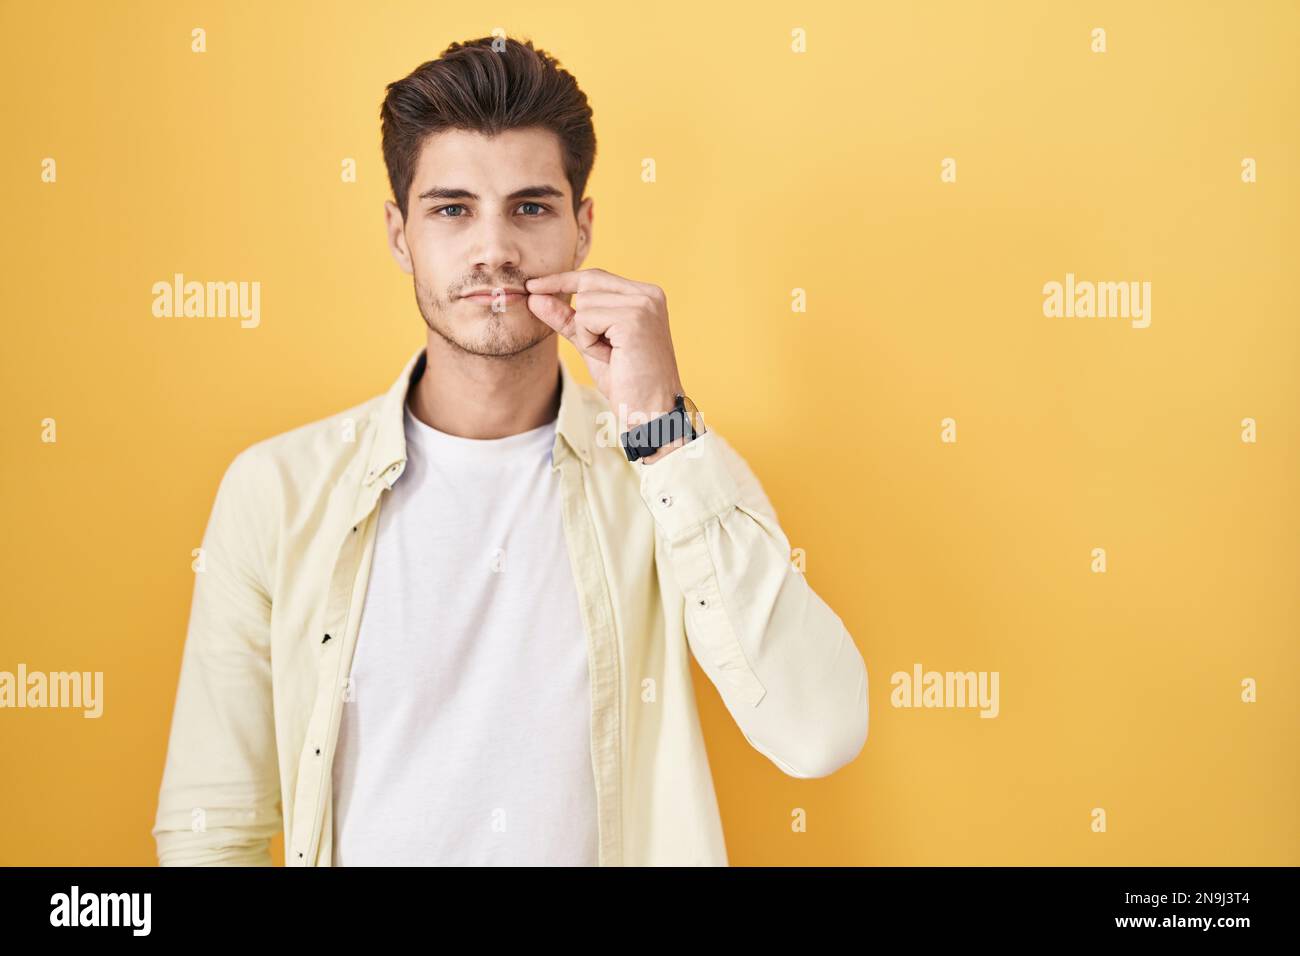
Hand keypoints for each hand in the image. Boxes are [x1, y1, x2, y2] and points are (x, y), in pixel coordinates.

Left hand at [525, 268, 683, 429]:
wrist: (652, 411)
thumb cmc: (627, 382)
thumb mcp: (592, 344)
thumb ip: (567, 318)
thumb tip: (534, 296)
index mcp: (646, 295)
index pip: (595, 276)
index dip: (562, 280)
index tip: (532, 286)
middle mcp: (648, 294)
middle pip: (588, 284)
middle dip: (581, 318)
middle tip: (606, 351)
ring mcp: (643, 304)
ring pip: (585, 303)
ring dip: (587, 335)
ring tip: (613, 356)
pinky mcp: (633, 319)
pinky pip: (586, 319)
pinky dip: (590, 343)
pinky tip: (612, 357)